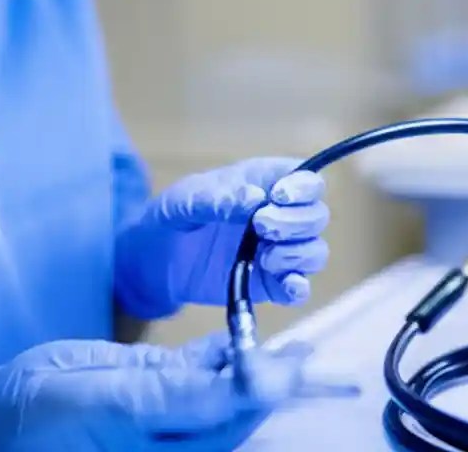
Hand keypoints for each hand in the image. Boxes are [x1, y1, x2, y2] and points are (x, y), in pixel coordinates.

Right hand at [0, 335, 312, 451]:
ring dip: (260, 371)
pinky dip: (222, 359)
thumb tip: (247, 381)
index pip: (236, 418)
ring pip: (225, 395)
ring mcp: (163, 423)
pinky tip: (243, 339)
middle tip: (317, 359)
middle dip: (281, 386)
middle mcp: (175, 441)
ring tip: (303, 355)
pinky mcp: (149, 403)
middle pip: (241, 411)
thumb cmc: (35, 417)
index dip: (270, 389)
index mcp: (170, 448)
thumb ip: (174, 392)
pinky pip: (195, 382)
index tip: (299, 363)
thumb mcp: (102, 400)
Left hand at [115, 158, 329, 319]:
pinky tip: (284, 284)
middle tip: (261, 226)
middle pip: (316, 217)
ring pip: (315, 252)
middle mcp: (280, 216)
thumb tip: (255, 198)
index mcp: (265, 183)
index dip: (303, 188)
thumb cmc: (171, 217)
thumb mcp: (185, 200)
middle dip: (295, 223)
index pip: (307, 180)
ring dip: (297, 255)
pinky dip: (298, 288)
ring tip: (264, 257)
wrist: (151, 261)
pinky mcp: (270, 284)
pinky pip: (299, 288)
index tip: (277, 197)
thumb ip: (217, 198)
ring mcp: (277, 251)